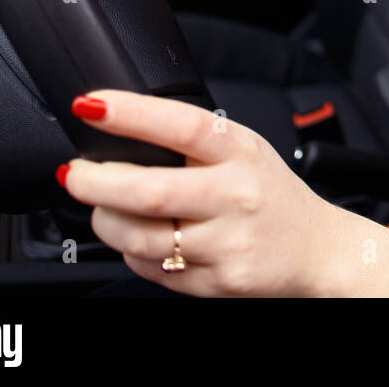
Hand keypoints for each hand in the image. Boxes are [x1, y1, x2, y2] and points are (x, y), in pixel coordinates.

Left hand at [58, 89, 388, 296]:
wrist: (316, 249)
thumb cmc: (269, 194)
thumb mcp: (244, 151)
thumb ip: (192, 143)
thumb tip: (118, 131)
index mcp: (241, 151)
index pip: (182, 126)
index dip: (131, 113)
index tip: (91, 105)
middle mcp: (237, 195)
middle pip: (150, 191)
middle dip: (94, 181)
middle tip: (72, 172)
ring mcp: (228, 243)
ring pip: (140, 238)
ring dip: (104, 221)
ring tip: (101, 208)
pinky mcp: (218, 282)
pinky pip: (152, 270)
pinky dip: (132, 253)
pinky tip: (139, 239)